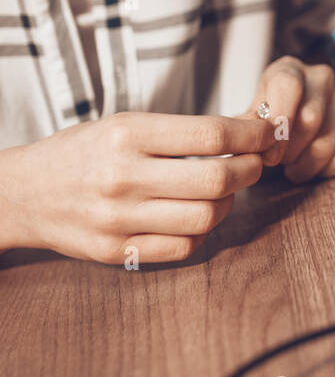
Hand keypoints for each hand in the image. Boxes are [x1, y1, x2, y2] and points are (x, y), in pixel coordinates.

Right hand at [0, 111, 274, 263]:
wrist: (23, 192)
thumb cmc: (83, 152)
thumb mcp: (124, 124)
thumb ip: (181, 131)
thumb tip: (248, 130)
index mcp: (127, 133)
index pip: (211, 133)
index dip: (252, 134)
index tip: (268, 133)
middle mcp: (123, 176)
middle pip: (217, 178)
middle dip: (249, 170)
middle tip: (254, 164)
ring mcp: (119, 218)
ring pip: (206, 217)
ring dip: (229, 203)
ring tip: (225, 190)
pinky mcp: (117, 252)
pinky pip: (184, 248)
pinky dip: (202, 232)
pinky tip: (197, 216)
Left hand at [235, 55, 334, 181]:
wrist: (292, 125)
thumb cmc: (268, 121)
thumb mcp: (252, 117)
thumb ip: (247, 125)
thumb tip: (244, 135)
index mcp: (289, 69)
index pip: (287, 86)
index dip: (278, 121)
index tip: (267, 150)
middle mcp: (321, 77)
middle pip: (309, 118)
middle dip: (288, 150)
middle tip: (276, 162)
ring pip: (327, 141)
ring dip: (304, 164)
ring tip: (291, 167)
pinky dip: (324, 170)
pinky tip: (311, 166)